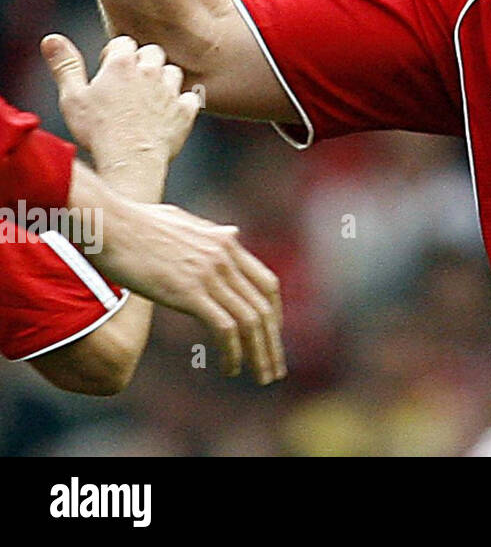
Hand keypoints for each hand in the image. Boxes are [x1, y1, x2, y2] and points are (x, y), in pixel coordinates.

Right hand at [42, 34, 200, 183]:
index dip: (114, 53)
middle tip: (127, 83)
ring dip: (162, 80)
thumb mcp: (73, 97)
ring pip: (172, 72)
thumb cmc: (97, 131)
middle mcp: (151, 72)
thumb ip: (65, 65)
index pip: (123, 42)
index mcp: (122, 64)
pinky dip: (181, 103)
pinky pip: (190, 98)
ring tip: (147, 98)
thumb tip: (52, 38)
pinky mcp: (185, 111)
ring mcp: (171, 91)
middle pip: (152, 52)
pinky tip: (169, 113)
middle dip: (141, 61)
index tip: (106, 69)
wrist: (129, 161)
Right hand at [76, 185, 285, 384]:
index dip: (274, 312)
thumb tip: (231, 232)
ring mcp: (209, 273)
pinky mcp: (189, 291)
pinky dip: (233, 352)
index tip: (272, 335)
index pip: (266, 282)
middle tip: (274, 368)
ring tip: (261, 377)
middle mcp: (224, 257)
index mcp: (225, 242)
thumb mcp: (182, 221)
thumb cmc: (134, 223)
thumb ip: (210, 232)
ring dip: (259, 353)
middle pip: (263, 306)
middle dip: (272, 341)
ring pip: (250, 321)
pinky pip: (224, 328)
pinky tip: (231, 369)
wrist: (107, 221)